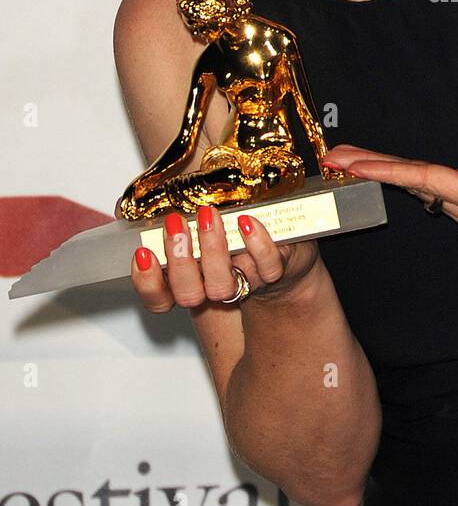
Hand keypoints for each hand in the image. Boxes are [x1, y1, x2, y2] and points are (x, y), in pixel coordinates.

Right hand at [128, 203, 321, 312]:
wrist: (284, 237)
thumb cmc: (229, 222)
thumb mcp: (191, 215)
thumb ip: (154, 212)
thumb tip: (124, 208)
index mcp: (189, 278)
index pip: (159, 298)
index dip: (147, 282)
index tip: (144, 252)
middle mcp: (213, 286)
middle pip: (188, 294)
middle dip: (179, 260)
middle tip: (177, 223)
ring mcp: (244, 281)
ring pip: (223, 286)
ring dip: (212, 251)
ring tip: (209, 214)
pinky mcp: (275, 269)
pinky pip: (266, 267)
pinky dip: (257, 244)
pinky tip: (247, 221)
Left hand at [319, 113, 457, 234]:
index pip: (433, 181)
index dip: (393, 171)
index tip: (358, 165)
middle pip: (418, 188)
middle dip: (375, 171)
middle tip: (332, 157)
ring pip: (422, 189)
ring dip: (386, 173)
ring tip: (345, 156)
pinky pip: (431, 187)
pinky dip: (404, 175)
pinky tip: (378, 165)